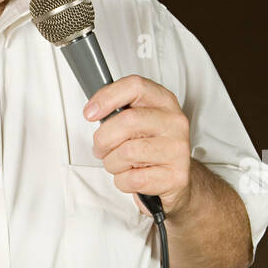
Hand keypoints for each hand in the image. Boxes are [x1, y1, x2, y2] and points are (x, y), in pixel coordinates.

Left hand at [84, 74, 191, 217]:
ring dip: (112, 163)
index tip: (90, 113)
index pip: (135, 86)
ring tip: (120, 164)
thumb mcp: (137, 124)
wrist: (174, 181)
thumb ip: (118, 113)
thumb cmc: (149, 149)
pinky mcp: (175, 176)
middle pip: (127, 121)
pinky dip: (123, 181)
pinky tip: (132, 176)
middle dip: (103, 139)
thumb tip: (94, 111)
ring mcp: (177, 149)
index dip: (107, 97)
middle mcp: (174, 122)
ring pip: (126, 153)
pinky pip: (133, 178)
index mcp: (164, 102)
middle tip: (101, 148)